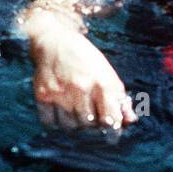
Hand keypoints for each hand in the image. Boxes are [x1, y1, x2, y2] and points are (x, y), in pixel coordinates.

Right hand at [29, 17, 136, 131]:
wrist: (55, 40)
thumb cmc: (86, 60)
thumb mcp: (107, 74)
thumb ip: (120, 99)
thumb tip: (130, 121)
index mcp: (101, 83)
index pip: (110, 120)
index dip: (112, 130)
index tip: (111, 131)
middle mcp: (81, 88)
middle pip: (89, 125)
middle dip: (92, 125)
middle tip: (91, 115)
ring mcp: (60, 92)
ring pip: (70, 126)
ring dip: (75, 124)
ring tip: (76, 111)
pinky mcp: (42, 94)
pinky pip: (50, 122)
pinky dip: (56, 122)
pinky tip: (61, 110)